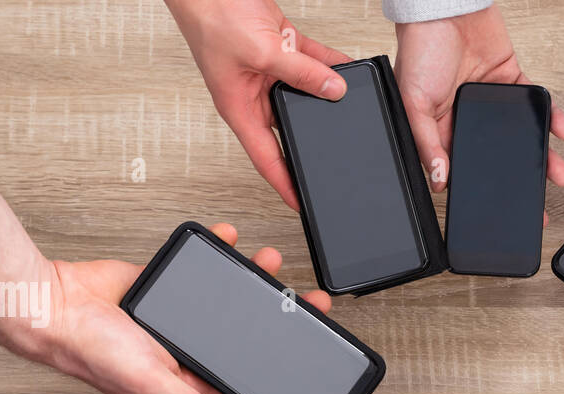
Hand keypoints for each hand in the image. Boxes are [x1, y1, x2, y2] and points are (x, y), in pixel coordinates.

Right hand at [0, 223, 332, 393]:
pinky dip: (217, 255)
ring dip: (251, 280)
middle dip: (275, 315)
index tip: (307, 347)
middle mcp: (184, 353)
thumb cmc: (88, 351)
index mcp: (187, 381)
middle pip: (242, 336)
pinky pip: (199, 272)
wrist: (51, 304)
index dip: (276, 368)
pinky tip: (231, 241)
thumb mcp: (147, 382)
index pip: (241, 382)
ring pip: (226, 302)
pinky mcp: (164, 288)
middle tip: (302, 299)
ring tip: (270, 262)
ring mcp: (176, 320)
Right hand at [166, 0, 348, 207]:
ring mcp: (267, 71)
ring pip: (305, 91)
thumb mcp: (263, 53)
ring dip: (326, 93)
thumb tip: (333, 89)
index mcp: (240, 109)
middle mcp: (254, 95)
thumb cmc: (211, 18)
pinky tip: (348, 69)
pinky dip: (330, 64)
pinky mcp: (278, 47)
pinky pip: (311, 61)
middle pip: (290, 127)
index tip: (303, 204)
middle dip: (314, 137)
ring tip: (352, 107)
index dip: (285, 184)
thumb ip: (302, 72)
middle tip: (339, 156)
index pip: (267, 160)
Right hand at [393, 4, 563, 196]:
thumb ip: (427, 141)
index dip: (481, 189)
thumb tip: (439, 177)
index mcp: (442, 130)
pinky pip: (535, 104)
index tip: (498, 209)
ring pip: (521, 136)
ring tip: (558, 174)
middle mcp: (469, 119)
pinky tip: (560, 132)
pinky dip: (550, 117)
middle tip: (538, 204)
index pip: (464, 168)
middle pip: (499, 157)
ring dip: (541, 156)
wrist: (443, 6)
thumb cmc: (420, 48)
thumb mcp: (413, 102)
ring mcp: (494, 102)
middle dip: (519, 179)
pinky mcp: (512, 80)